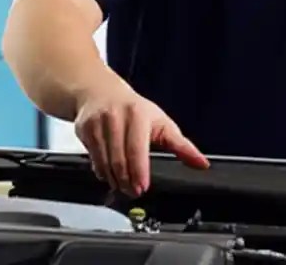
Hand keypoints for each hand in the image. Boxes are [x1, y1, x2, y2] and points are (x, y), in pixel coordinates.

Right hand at [74, 79, 209, 196]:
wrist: (99, 92)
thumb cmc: (135, 110)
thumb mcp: (161, 123)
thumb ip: (181, 146)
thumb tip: (201, 163)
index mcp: (138, 114)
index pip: (137, 148)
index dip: (139, 170)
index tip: (143, 187)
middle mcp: (115, 117)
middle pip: (120, 158)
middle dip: (127, 180)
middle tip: (134, 192)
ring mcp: (97, 123)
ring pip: (105, 162)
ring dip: (115, 179)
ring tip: (123, 187)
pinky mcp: (83, 130)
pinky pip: (93, 159)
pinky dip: (102, 171)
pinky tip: (109, 175)